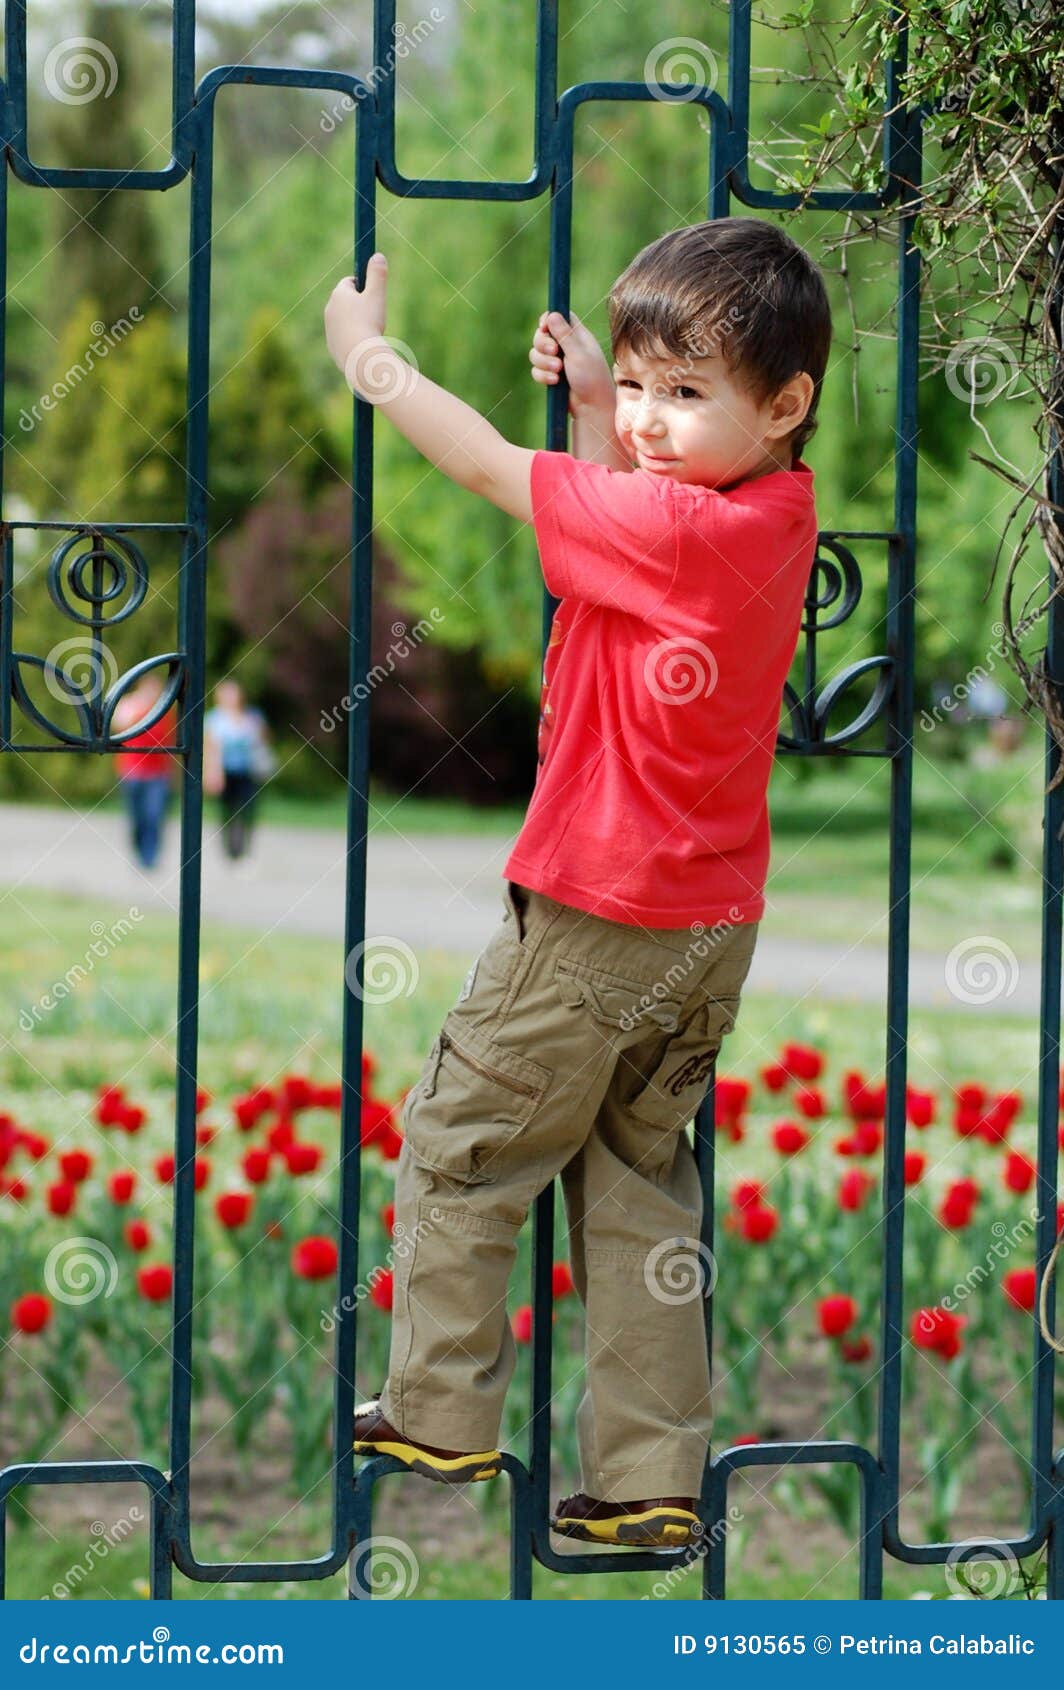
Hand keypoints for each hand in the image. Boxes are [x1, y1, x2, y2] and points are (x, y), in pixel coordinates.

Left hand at [323, 253, 388, 377]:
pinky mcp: (332, 346)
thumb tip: (377, 256)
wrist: (359, 356)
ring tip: (370, 331)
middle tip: (374, 313)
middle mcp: (330, 309)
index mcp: (339, 294)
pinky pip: (344, 338)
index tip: (373, 292)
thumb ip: (377, 274)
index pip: (349, 283)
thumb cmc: (369, 322)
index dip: (363, 286)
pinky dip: (353, 339)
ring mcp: (329, 329)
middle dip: (359, 305)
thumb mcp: (377, 295)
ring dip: (356, 322)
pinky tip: (363, 345)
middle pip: (346, 302)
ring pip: (344, 321)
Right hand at [529, 309, 614, 415]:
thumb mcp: (578, 354)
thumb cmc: (591, 378)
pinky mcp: (550, 375)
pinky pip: (536, 370)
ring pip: (535, 353)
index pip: (558, 317)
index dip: (548, 319)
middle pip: (542, 334)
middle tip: (554, 352)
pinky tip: (554, 382)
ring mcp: (557, 360)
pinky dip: (542, 375)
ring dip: (543, 362)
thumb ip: (564, 335)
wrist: (592, 407)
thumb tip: (552, 313)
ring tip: (558, 371)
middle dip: (542, 344)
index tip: (544, 327)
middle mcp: (566, 345)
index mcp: (576, 335)